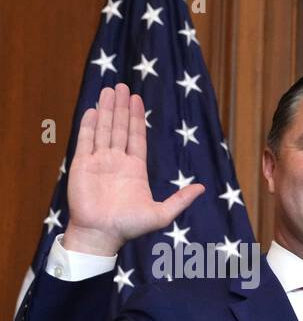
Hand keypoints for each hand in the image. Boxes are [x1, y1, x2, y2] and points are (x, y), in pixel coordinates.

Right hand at [63, 84, 204, 255]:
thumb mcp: (162, 214)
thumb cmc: (129, 226)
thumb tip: (203, 188)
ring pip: (103, 129)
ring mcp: (98, 161)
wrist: (101, 234)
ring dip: (106, 110)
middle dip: (121, 107)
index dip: (136, 118)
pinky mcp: (81, 164)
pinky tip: (92, 109)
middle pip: (119, 128)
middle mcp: (117, 161)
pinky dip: (88, 124)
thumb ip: (181, 200)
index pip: (136, 137)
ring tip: (109, 90)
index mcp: (135, 169)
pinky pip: (85, 140)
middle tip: (123, 86)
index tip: (137, 100)